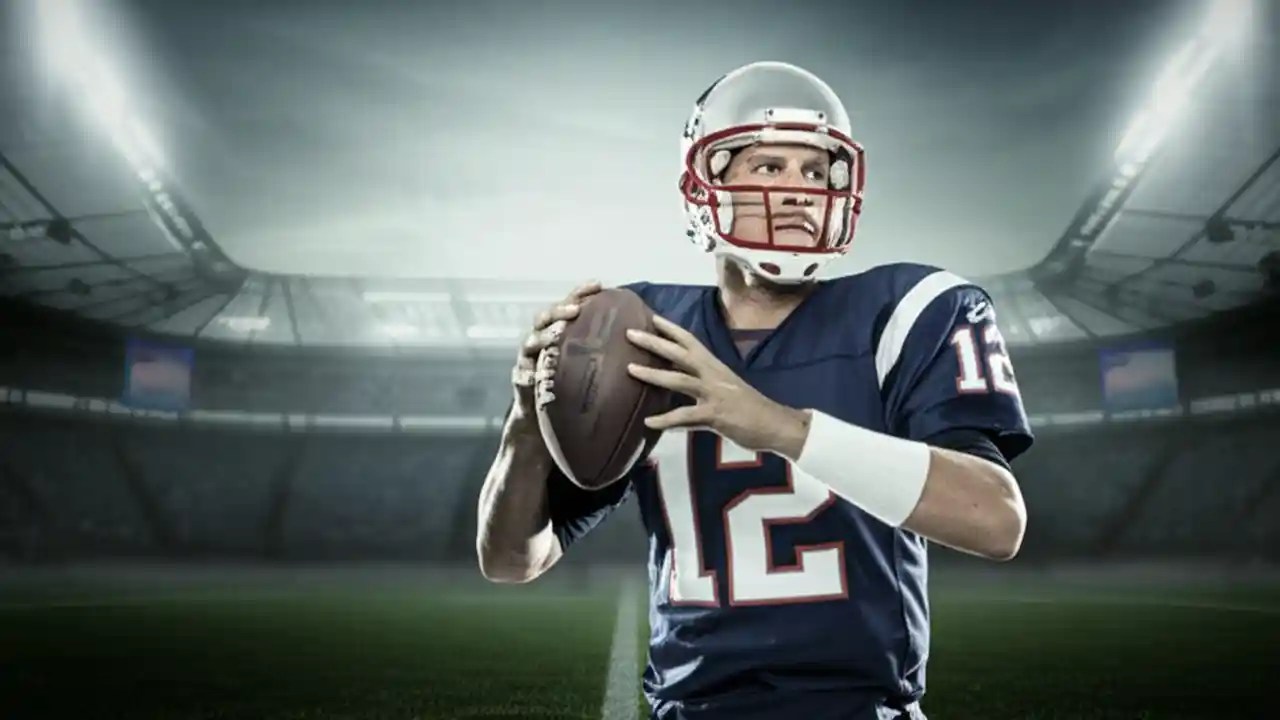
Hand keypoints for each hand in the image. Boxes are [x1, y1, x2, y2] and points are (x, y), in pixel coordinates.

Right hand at [510, 280, 603, 425]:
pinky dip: (527, 374)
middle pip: (546, 318)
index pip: (569, 305)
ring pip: (531, 341)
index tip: (597, 285)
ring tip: (556, 334)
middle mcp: (541, 339)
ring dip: (543, 336)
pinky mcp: (520, 380)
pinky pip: (522, 375)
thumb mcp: (591, 362)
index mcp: (559, 330)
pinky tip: (532, 374)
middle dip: (559, 311)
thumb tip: (643, 335)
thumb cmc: (574, 384)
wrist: (544, 414)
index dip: (580, 293)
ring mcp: (528, 358)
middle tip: (574, 310)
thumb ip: (609, 347)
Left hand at [625, 315, 810, 456]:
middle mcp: (713, 375)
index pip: (691, 341)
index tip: (651, 317)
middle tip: (629, 333)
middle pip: (680, 353)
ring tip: (629, 370)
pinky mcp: (716, 415)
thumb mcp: (726, 387)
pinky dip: (666, 420)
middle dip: (654, 342)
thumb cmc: (750, 407)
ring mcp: (714, 394)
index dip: (671, 329)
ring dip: (653, 374)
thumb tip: (683, 379)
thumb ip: (705, 382)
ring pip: (679, 380)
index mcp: (715, 366)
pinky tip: (648, 422)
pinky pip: (686, 417)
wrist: (776, 424)